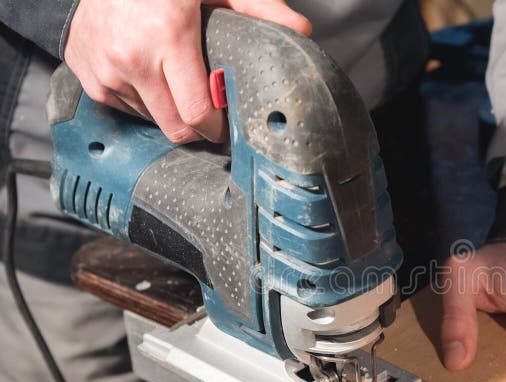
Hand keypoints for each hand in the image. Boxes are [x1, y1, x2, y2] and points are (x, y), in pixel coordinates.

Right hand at [64, 0, 310, 142]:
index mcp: (167, 36)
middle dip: (196, 129)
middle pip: (174, 128)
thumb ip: (260, 9)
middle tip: (210, 116)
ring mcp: (103, 69)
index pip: (196, 114)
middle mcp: (131, 58)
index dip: (216, 129)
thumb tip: (303, 31)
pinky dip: (140, 99)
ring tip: (175, 83)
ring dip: (167, 111)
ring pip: (149, 119)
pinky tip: (148, 76)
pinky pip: (121, 106)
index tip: (226, 128)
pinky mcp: (86, 74)